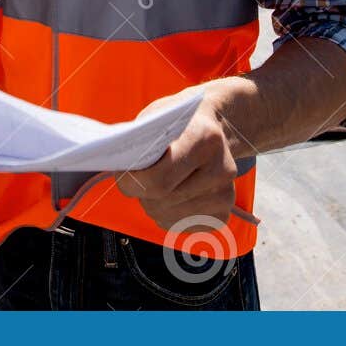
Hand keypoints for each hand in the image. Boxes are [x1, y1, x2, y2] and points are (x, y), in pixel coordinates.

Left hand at [114, 92, 239, 234]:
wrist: (212, 127)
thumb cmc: (177, 123)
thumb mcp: (156, 119)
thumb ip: (140, 145)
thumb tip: (120, 172)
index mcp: (205, 140)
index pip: (158, 180)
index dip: (132, 182)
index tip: (122, 173)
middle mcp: (221, 170)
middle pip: (161, 202)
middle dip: (141, 193)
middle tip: (141, 175)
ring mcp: (225, 195)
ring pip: (167, 216)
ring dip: (153, 204)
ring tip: (158, 181)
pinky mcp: (222, 215)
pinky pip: (178, 226)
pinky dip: (166, 214)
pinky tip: (172, 193)